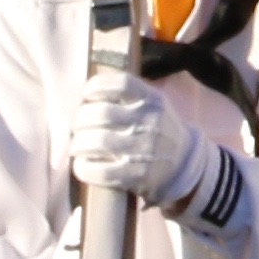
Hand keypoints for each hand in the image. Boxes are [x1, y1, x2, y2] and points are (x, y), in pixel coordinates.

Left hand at [61, 71, 219, 214]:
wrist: (183, 163)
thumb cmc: (158, 129)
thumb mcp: (154, 104)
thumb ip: (128, 96)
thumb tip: (85, 96)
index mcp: (153, 100)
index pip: (121, 83)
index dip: (97, 86)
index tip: (86, 94)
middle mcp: (149, 122)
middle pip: (102, 114)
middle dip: (80, 119)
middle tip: (76, 126)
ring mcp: (144, 150)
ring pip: (98, 142)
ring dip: (78, 144)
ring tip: (76, 146)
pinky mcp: (137, 175)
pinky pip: (102, 171)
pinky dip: (84, 168)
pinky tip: (81, 165)